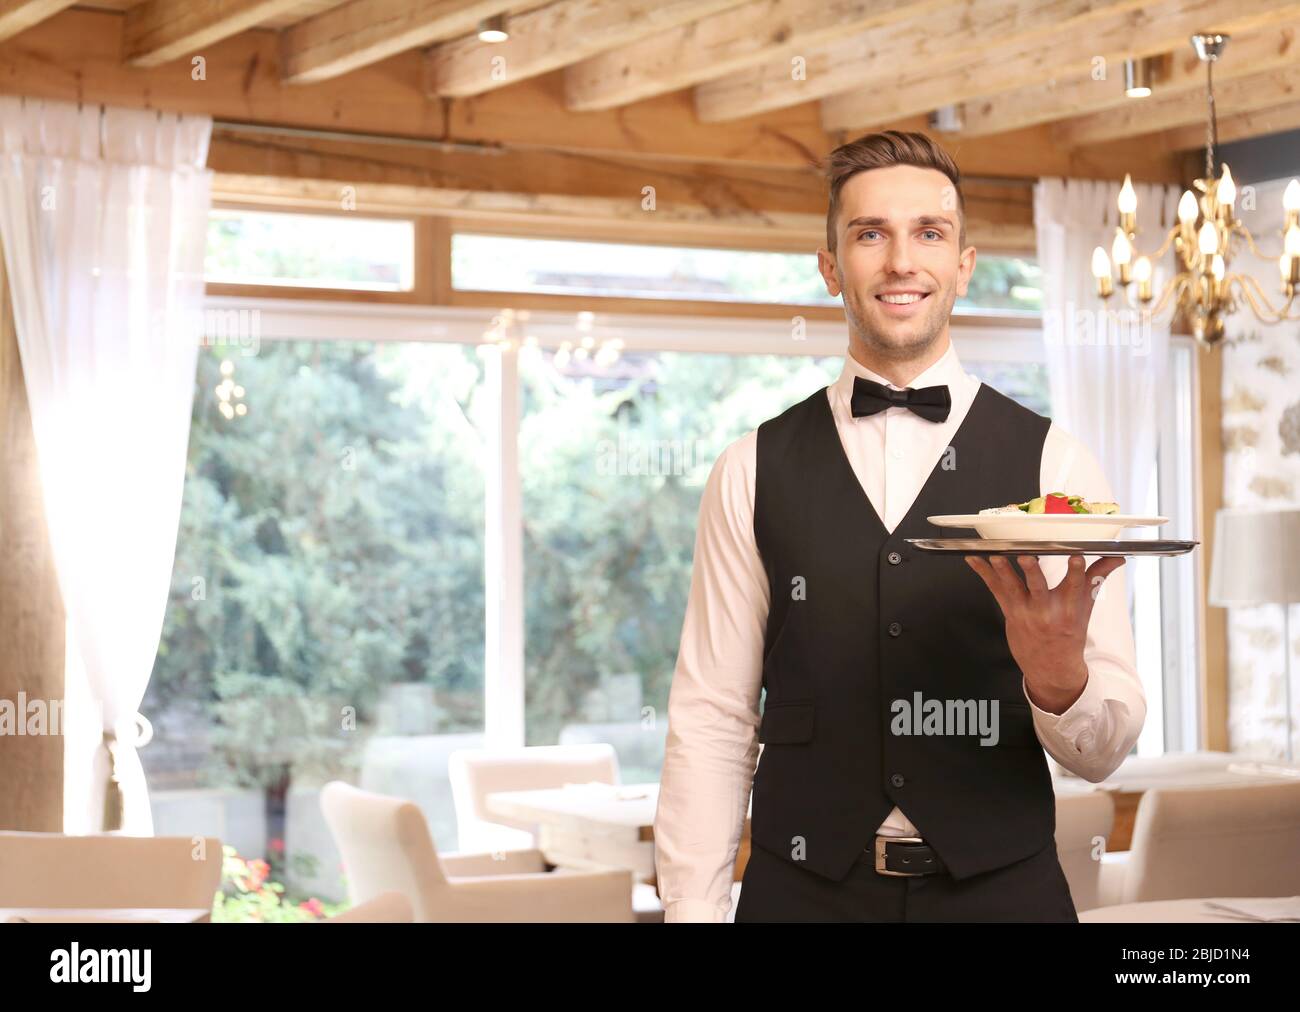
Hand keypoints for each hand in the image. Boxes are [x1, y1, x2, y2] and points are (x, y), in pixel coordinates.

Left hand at [963, 553, 1124, 714]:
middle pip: (1038, 587)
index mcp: (1069, 608)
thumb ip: (1097, 576)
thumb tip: (1118, 557)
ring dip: (1002, 570)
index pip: (1075, 586)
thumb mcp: (1086, 607)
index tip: (1076, 557)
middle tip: (1027, 557)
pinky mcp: (1010, 613)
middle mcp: (1046, 611)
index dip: (1075, 572)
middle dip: (1032, 572)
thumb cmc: (1070, 632)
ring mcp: (1026, 613)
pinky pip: (995, 590)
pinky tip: (973, 560)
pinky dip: (983, 574)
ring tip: (995, 555)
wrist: (1052, 667)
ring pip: (1012, 588)